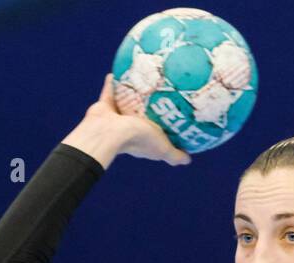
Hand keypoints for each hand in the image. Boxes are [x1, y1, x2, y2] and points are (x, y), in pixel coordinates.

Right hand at [61, 73, 191, 168]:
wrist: (109, 132)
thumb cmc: (138, 140)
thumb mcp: (162, 149)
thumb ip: (174, 155)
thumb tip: (188, 160)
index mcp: (142, 139)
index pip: (155, 134)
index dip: (162, 129)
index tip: (171, 117)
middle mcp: (129, 128)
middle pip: (140, 116)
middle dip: (148, 108)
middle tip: (158, 93)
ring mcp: (116, 117)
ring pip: (125, 103)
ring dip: (131, 94)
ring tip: (141, 80)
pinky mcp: (105, 106)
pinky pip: (111, 91)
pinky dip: (114, 82)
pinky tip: (121, 70)